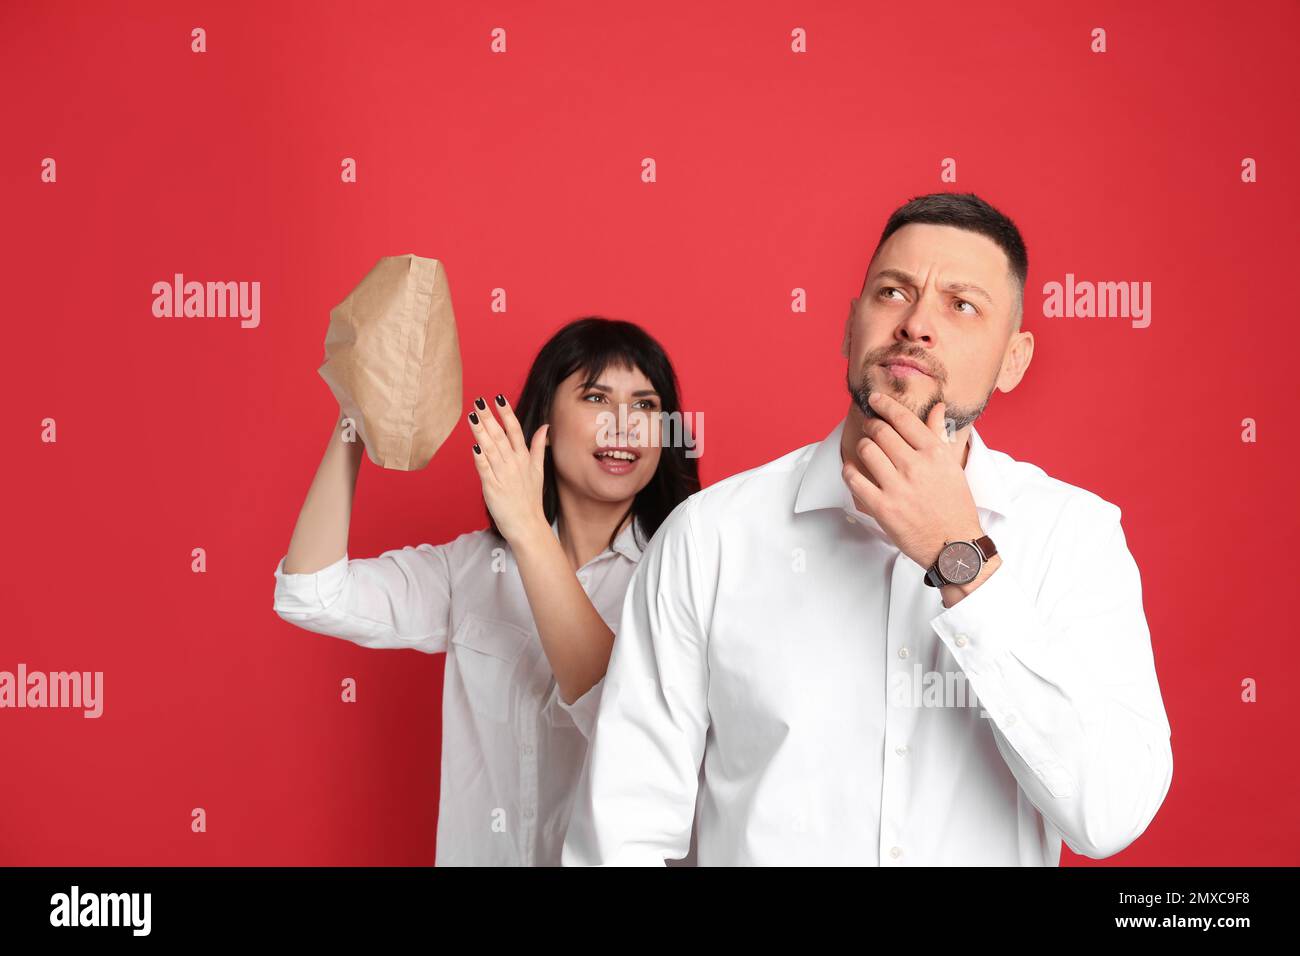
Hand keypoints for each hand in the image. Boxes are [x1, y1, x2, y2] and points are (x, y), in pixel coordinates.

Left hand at [468, 394, 550, 543]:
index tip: (498, 398)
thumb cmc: (531, 499)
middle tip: (479, 401)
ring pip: (490, 449)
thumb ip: (539, 447)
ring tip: (472, 416)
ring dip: (481, 432)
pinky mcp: (492, 488)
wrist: (528, 525)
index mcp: (524, 458)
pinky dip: (479, 458)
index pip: (515, 430)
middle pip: (500, 436)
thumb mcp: (538, 470)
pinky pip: (484, 470)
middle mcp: (514, 464)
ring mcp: (503, 475)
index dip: (506, 413)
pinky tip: (473, 446)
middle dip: (489, 418)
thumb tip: (545, 427)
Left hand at [841, 391, 983, 570]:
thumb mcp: (952, 466)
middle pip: (880, 431)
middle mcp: (915, 466)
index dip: (884, 405)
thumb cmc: (954, 505)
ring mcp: (897, 486)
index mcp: (934, 453)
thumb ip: (938, 435)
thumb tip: (936, 407)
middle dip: (871, 425)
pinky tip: (853, 469)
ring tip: (866, 450)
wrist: (953, 544)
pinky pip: (854, 479)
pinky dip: (849, 470)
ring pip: (866, 450)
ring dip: (862, 446)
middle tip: (870, 427)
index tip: (874, 400)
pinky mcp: (882, 507)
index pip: (903, 418)